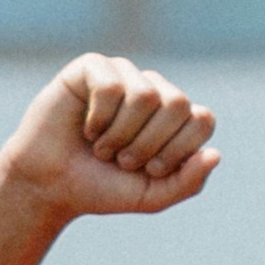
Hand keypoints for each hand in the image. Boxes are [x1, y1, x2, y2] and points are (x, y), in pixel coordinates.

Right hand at [0, 52, 217, 221]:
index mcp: (174, 118)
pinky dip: (99, 118)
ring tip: (102, 147)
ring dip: (121, 134)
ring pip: (146, 95)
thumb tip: (215, 155)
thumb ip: (187, 183)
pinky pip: (112, 86)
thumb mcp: (150, 196)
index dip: (178, 150)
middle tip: (123, 160)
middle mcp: (153, 90)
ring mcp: (124, 74)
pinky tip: (86, 128)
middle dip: (149, 144)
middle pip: (177, 104)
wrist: (48, 186)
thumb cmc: (100, 188)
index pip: (202, 119)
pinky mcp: (92, 67)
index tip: (150, 170)